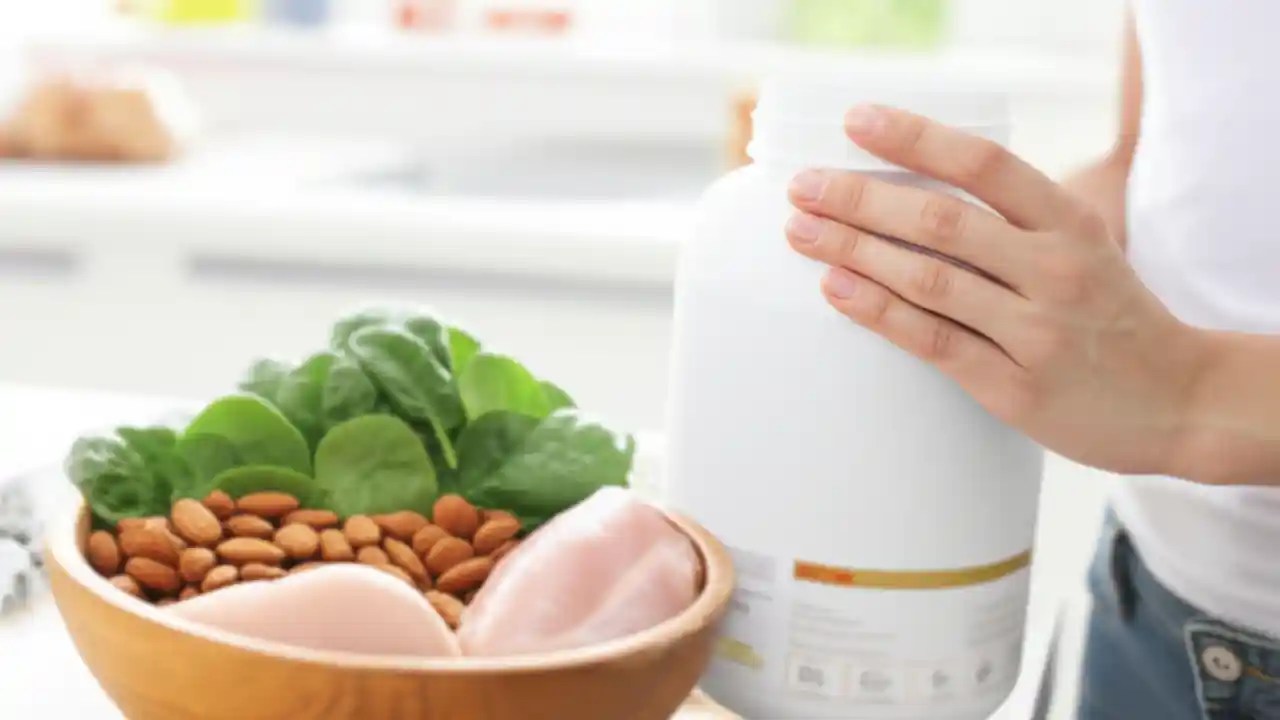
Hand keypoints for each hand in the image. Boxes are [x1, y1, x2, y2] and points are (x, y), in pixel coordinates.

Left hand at [785, 105, 1212, 477]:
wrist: (1180, 400)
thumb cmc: (1110, 315)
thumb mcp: (1083, 247)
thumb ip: (1015, 220)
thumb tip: (910, 194)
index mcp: (1069, 223)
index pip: (984, 163)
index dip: (915, 137)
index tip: (855, 121)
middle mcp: (1055, 270)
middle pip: (941, 220)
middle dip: (861, 198)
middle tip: (803, 186)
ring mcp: (1036, 331)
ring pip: (928, 279)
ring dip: (854, 250)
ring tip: (801, 230)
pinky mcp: (1014, 387)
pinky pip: (932, 340)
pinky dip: (877, 311)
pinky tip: (835, 288)